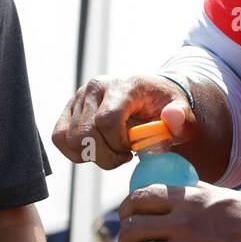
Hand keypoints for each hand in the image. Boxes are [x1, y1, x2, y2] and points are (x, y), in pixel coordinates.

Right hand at [51, 75, 196, 169]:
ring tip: (113, 150)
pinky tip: (98, 150)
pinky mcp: (69, 109)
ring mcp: (79, 97)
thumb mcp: (182, 112)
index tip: (134, 149)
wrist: (152, 93)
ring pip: (70, 140)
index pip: (106, 120)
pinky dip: (76, 152)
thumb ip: (181, 118)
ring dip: (92, 155)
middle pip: (84, 134)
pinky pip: (59, 138)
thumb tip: (171, 118)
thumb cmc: (167, 106)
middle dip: (106, 156)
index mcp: (122, 85)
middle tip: (125, 155)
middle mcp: (95, 87)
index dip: (118, 144)